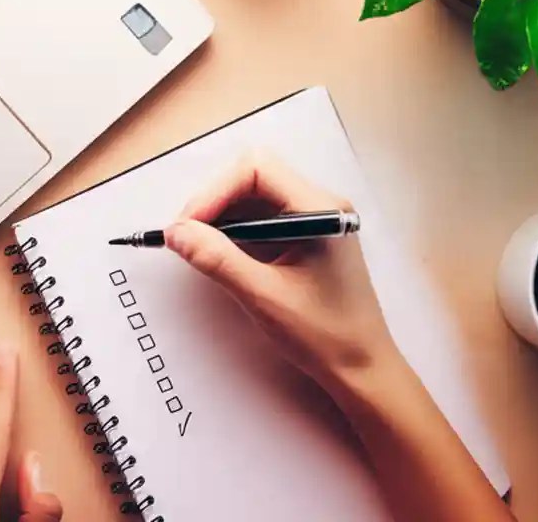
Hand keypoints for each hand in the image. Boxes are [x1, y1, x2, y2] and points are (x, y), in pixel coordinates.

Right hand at [164, 152, 401, 393]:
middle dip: (214, 202)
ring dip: (222, 216)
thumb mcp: (263, 296)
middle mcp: (320, 205)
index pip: (256, 170)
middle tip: (187, 236)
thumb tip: (177, 232)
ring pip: (255, 196)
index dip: (214, 192)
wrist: (361, 368)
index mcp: (319, 209)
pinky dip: (236, 230)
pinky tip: (221, 253)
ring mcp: (315, 220)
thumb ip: (217, 259)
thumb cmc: (325, 335)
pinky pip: (263, 217)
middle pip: (253, 177)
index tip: (187, 225)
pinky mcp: (307, 236)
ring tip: (199, 246)